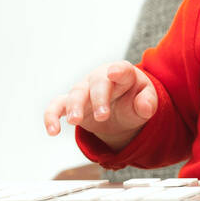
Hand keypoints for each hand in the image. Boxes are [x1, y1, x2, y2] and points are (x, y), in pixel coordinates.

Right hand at [43, 60, 157, 140]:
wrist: (121, 108)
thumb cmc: (134, 99)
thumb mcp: (147, 101)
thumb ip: (148, 103)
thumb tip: (145, 107)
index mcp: (123, 74)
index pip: (122, 69)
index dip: (118, 70)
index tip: (114, 73)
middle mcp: (101, 78)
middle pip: (97, 83)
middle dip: (98, 98)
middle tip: (102, 116)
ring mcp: (84, 89)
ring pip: (76, 93)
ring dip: (74, 107)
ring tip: (74, 122)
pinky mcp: (71, 103)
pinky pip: (57, 106)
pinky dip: (51, 116)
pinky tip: (52, 130)